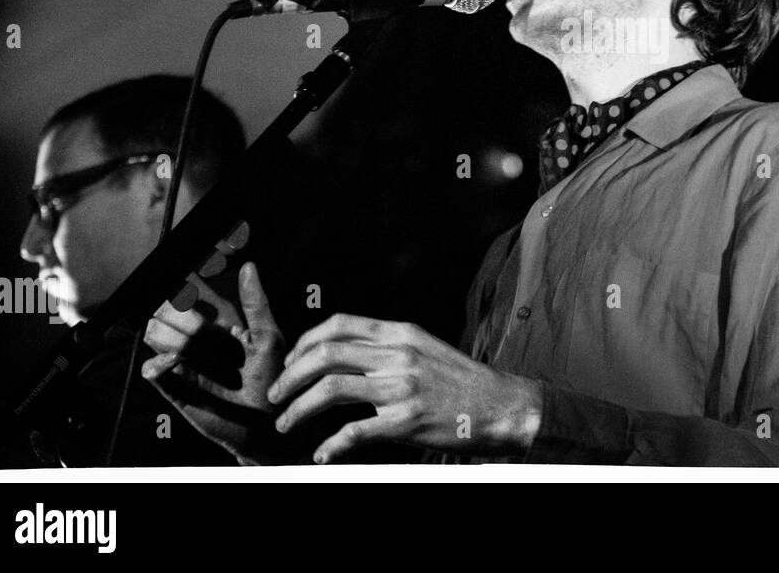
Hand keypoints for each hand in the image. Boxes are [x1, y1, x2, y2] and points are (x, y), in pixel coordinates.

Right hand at [143, 262, 290, 464]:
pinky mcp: (174, 387)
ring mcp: (182, 362)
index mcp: (219, 322)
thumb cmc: (272, 380)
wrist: (265, 425)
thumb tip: (249, 266)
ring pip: (154, 333)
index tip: (193, 283)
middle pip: (166, 309)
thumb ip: (256, 304)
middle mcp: (197, 338)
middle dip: (182, 314)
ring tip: (192, 350)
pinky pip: (150, 370)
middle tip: (202, 330)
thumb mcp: (269, 338)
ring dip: (172, 337)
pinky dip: (157, 364)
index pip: (191, 292)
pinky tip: (175, 363)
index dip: (188, 284)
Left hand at [267, 315, 542, 462]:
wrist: (502, 406)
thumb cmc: (463, 381)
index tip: (290, 362)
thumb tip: (348, 351)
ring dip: (299, 408)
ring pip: (331, 389)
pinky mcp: (407, 421)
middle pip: (325, 354)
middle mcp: (397, 355)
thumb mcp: (425, 348)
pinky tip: (322, 454)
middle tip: (275, 396)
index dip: (304, 343)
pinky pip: (355, 431)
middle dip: (289, 376)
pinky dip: (331, 444)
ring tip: (286, 423)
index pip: (339, 325)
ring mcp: (401, 388)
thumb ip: (389, 346)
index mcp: (400, 333)